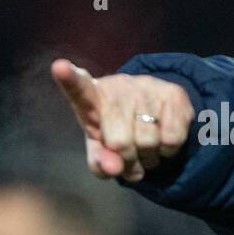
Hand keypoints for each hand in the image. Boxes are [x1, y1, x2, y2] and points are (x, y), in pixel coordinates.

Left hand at [51, 59, 194, 181]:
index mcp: (91, 99)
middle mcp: (118, 86)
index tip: (60, 67)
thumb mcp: (101, 149)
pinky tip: (162, 138)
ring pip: (148, 144)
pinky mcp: (173, 93)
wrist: (154, 110)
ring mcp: (147, 87)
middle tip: (129, 155)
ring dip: (148, 158)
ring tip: (145, 148)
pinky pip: (171, 140)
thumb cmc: (116, 132)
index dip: (69, 79)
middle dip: (127, 160)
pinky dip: (167, 151)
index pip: (78, 88)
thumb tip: (114, 167)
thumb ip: (100, 162)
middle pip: (119, 143)